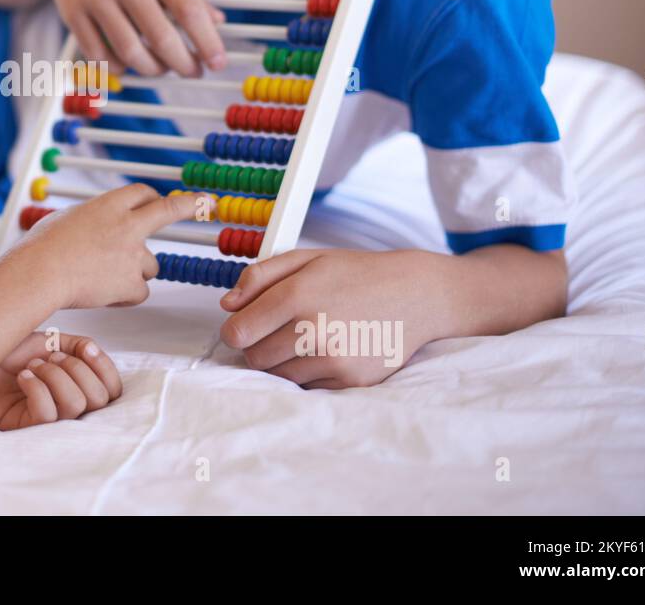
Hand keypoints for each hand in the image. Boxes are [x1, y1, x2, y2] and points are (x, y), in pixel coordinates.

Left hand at [0, 331, 122, 428]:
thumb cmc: (10, 352)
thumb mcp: (50, 341)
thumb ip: (79, 345)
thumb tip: (93, 351)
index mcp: (78, 385)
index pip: (112, 390)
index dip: (106, 369)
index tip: (86, 348)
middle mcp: (67, 405)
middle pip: (99, 399)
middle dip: (77, 369)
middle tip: (51, 357)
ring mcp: (48, 419)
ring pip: (75, 405)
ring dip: (55, 376)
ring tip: (33, 367)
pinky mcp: (27, 428)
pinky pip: (48, 415)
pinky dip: (37, 388)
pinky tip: (23, 377)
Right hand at [1, 183, 214, 309]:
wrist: (39, 273)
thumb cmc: (42, 248)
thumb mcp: (66, 218)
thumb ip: (91, 219)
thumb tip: (96, 223)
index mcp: (108, 204)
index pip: (142, 193)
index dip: (152, 199)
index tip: (160, 200)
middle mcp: (127, 225)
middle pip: (169, 210)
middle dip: (191, 205)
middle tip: (207, 204)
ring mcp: (133, 254)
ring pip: (150, 265)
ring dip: (134, 272)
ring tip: (101, 277)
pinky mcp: (133, 283)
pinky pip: (139, 291)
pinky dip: (124, 295)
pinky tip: (102, 293)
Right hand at [26, 0, 225, 76]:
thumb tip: (217, 22)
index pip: (188, 9)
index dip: (207, 42)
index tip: (218, 63)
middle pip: (161, 36)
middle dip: (184, 64)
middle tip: (194, 72)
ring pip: (130, 50)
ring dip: (153, 69)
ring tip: (163, 68)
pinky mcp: (72, 12)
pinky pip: (97, 54)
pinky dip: (118, 66)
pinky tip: (129, 64)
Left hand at [218, 248, 450, 388]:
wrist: (416, 295)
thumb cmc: (358, 274)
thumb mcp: (307, 259)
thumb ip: (260, 276)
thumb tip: (227, 304)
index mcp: (297, 295)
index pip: (238, 332)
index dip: (235, 330)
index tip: (243, 326)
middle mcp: (314, 330)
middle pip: (255, 358)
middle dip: (258, 346)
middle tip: (278, 330)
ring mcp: (334, 358)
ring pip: (279, 375)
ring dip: (282, 361)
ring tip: (305, 338)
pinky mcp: (350, 379)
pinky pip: (307, 386)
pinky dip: (308, 371)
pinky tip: (326, 349)